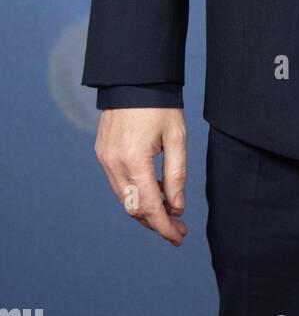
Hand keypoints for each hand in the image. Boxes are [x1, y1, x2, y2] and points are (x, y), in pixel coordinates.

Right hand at [95, 107, 187, 245]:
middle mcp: (114, 164)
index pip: (150, 207)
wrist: (134, 78)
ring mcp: (105, 159)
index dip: (165, 227)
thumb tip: (177, 207)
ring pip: (125, 198)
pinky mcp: (102, 153)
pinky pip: (118, 183)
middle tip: (178, 229)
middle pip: (134, 208)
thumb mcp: (177, 137)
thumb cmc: (160, 105)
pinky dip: (136, 192)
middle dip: (156, 222)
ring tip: (169, 211)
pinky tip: (155, 190)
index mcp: (134, 161)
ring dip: (146, 209)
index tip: (179, 237)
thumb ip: (177, 174)